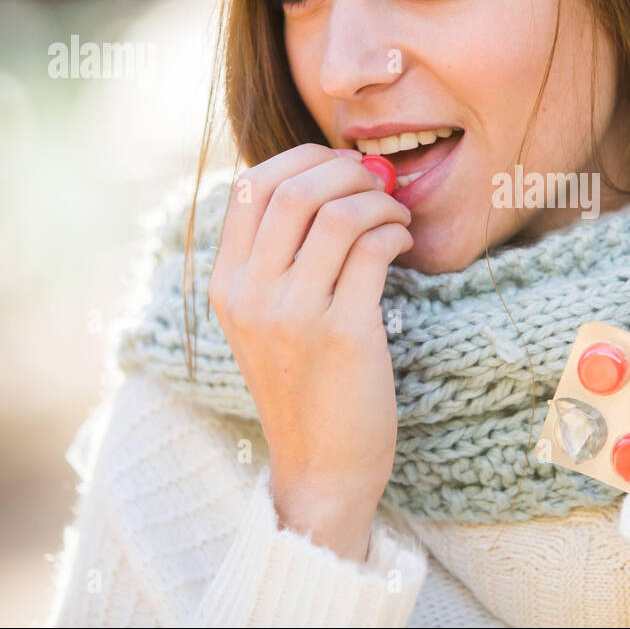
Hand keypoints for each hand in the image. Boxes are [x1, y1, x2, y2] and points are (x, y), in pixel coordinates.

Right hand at [207, 144, 412, 551]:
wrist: (324, 468)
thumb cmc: (307, 386)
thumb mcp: (267, 322)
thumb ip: (276, 259)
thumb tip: (323, 180)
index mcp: (225, 285)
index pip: (249, 187)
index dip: (301, 160)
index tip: (339, 168)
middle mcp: (249, 296)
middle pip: (293, 189)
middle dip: (347, 172)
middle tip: (378, 185)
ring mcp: (293, 315)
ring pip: (337, 213)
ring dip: (379, 202)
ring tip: (396, 217)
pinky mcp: (342, 333)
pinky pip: (372, 248)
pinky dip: (395, 232)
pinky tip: (404, 244)